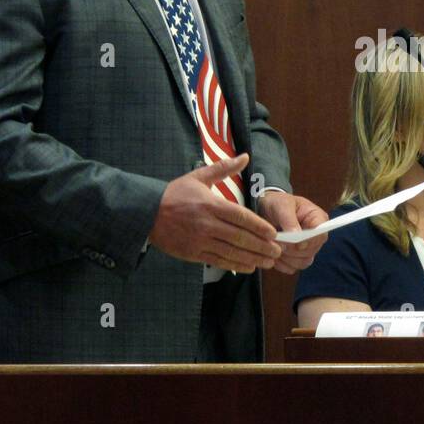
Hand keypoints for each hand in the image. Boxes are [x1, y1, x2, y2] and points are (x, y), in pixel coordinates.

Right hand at [149, 154, 281, 271]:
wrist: (145, 213)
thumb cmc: (174, 193)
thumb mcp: (198, 176)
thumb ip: (224, 168)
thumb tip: (245, 156)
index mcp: (210, 204)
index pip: (241, 217)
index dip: (259, 226)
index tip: (273, 233)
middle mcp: (207, 224)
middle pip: (240, 237)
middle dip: (261, 246)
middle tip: (278, 252)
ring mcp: (200, 240)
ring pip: (231, 252)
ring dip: (253, 258)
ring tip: (268, 262)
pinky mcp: (193, 253)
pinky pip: (218, 261)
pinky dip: (236, 265)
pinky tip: (249, 267)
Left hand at [258, 191, 328, 274]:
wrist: (266, 210)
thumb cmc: (277, 203)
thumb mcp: (282, 205)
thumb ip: (289, 219)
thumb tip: (296, 234)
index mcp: (317, 219)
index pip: (321, 234)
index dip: (310, 241)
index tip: (296, 243)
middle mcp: (315, 236)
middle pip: (312, 251)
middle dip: (293, 250)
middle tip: (278, 243)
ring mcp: (307, 248)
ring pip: (303, 262)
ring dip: (287, 258)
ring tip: (273, 247)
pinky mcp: (296, 258)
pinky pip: (292, 268)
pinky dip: (281, 264)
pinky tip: (273, 255)